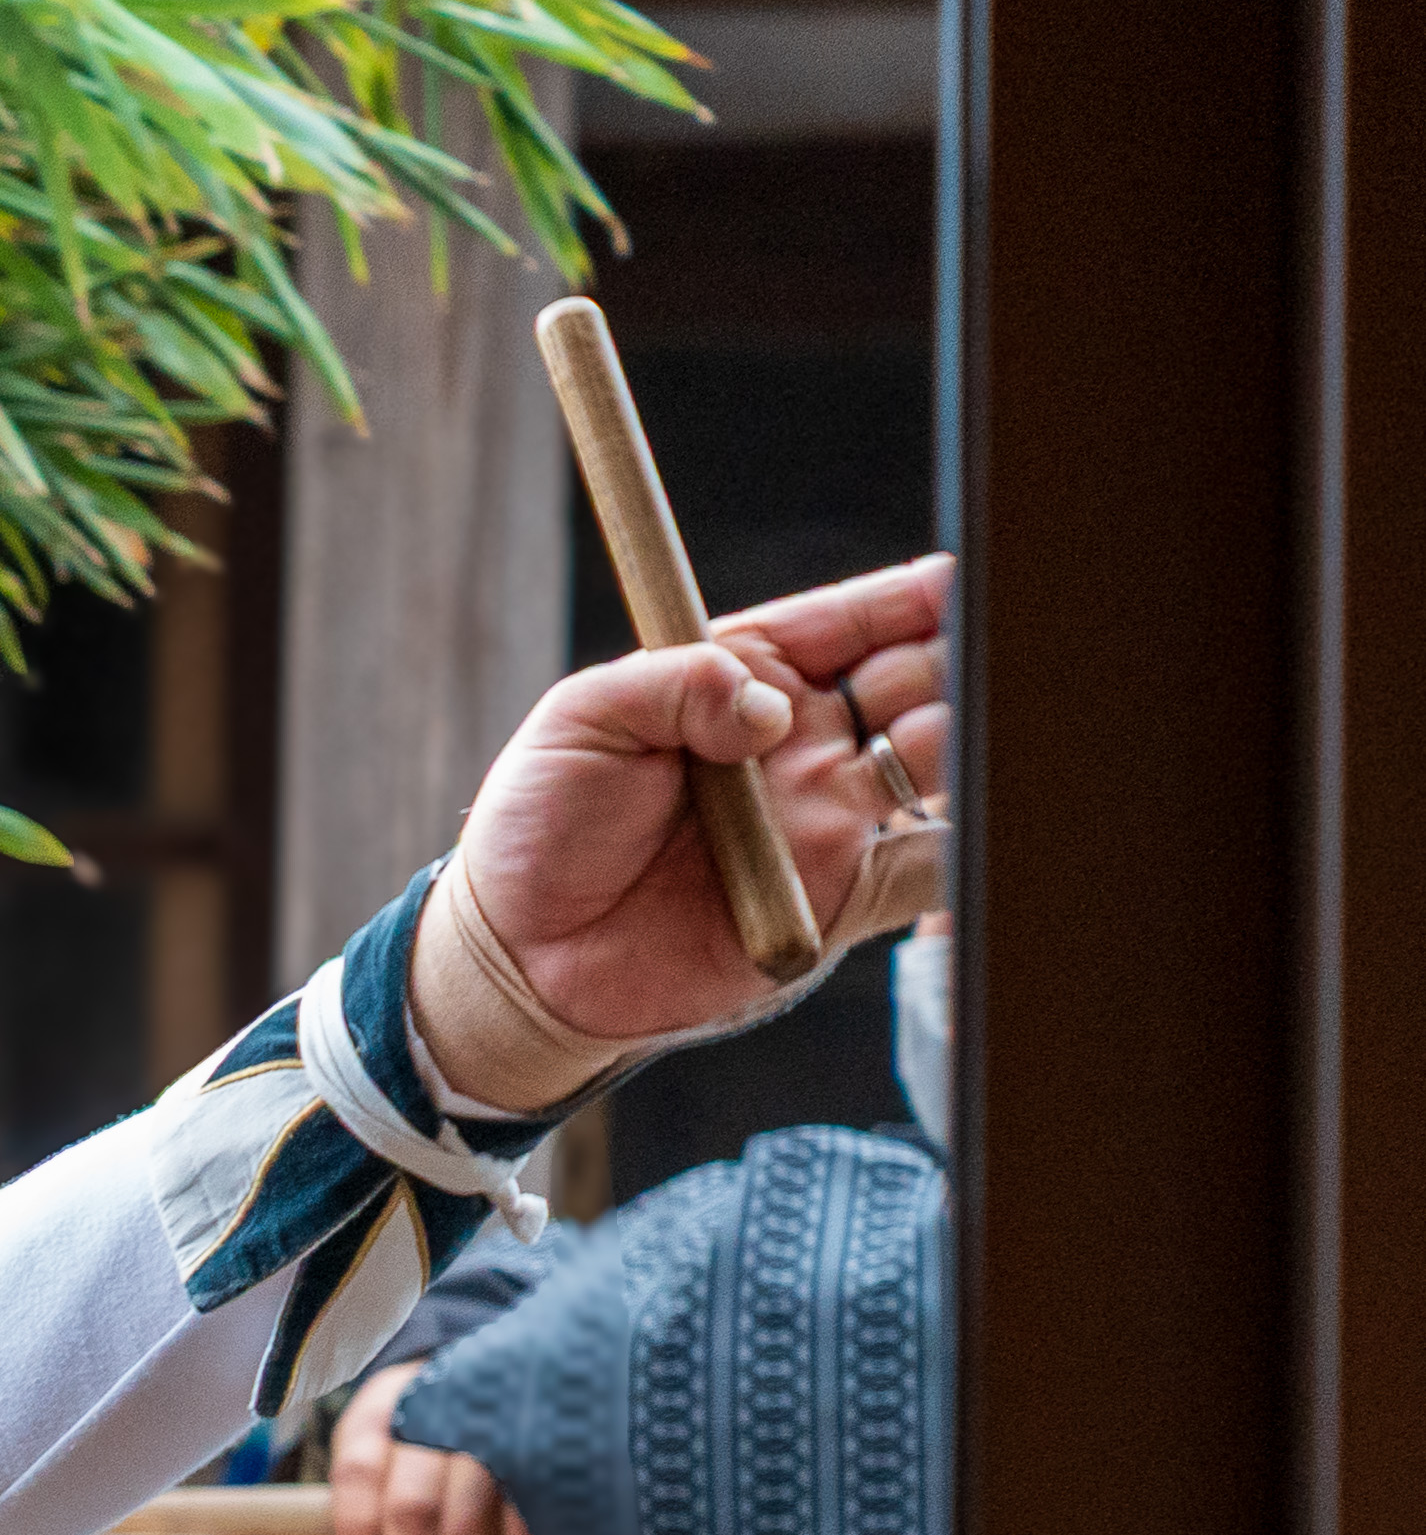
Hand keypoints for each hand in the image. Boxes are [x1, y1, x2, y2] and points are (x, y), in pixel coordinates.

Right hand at [325, 1368, 716, 1534]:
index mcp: (565, 1436)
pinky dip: (357, 1529)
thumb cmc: (569, 1450)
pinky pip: (358, 1467)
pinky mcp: (382, 1403)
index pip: (538, 1529)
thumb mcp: (613, 1493)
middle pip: (471, 1525)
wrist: (506, 1359)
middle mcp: (498, 1417)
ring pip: (415, 1507)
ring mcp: (434, 1407)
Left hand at [429, 551, 953, 1084]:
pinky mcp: (840, 897)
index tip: (969, 578)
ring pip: (947, 759)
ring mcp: (833, 817)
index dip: (923, 594)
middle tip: (1013, 640)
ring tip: (997, 718)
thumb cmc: (541, 825)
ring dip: (978, 736)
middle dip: (973, 656)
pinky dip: (974, 842)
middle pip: (925, 677)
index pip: (862, 617)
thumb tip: (766, 708)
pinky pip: (932, 866)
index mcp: (754, 677)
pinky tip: (997, 817)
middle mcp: (811, 741)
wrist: (522, 956)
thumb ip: (673, 684)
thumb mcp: (583, 720)